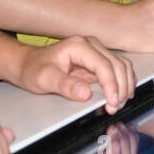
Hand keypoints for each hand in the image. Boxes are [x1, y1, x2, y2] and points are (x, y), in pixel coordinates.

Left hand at [13, 35, 136, 113]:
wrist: (28, 64)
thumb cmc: (34, 69)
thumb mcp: (43, 79)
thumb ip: (65, 85)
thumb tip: (86, 93)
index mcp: (79, 46)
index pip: (104, 64)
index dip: (111, 84)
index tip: (112, 102)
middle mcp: (92, 45)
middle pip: (117, 64)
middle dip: (121, 87)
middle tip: (116, 107)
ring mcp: (97, 52)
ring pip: (122, 66)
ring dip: (126, 85)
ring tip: (120, 103)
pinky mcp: (99, 61)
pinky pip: (118, 70)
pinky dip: (123, 83)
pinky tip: (122, 95)